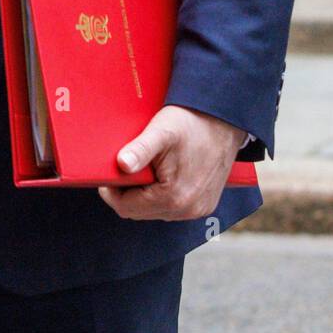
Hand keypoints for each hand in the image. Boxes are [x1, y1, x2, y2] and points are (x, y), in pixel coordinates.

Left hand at [97, 105, 244, 221]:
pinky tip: (160, 174)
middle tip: (124, 167)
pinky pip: (172, 208)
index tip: (108, 173)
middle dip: (127, 193)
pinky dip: (160, 195)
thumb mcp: (162, 130)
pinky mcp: (204, 205)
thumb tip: (122, 164)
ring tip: (144, 168)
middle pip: (139, 212)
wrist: (224, 120)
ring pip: (154, 211)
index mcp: (175, 197)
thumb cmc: (191, 122)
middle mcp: (188, 210)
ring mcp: (198, 210)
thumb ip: (140, 149)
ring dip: (143, 194)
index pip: (126, 208)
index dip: (111, 191)